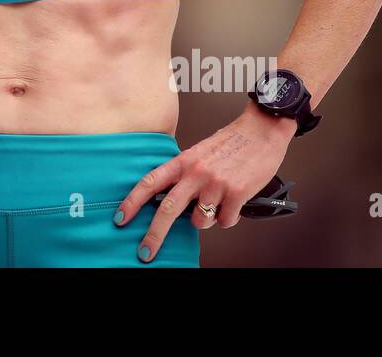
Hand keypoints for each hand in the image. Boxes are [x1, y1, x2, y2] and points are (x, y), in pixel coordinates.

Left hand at [114, 104, 294, 261]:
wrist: (261, 130)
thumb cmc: (231, 142)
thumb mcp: (198, 153)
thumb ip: (185, 174)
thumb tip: (174, 202)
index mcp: (183, 161)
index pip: (150, 182)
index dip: (131, 202)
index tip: (120, 218)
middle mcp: (196, 172)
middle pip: (168, 209)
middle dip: (154, 235)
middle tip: (145, 251)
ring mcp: (216, 183)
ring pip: (200, 221)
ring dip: (206, 221)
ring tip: (216, 206)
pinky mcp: (237, 193)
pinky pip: (225, 221)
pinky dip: (228, 219)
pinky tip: (232, 206)